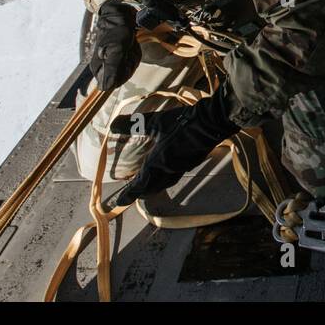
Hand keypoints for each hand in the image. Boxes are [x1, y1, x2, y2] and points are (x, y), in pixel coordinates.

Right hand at [89, 0, 141, 91]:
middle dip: (130, 61)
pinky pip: (131, 59)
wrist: (119, 14)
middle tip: (127, 47)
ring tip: (128, 43)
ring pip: (129, 66)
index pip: (114, 83)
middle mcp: (104, 66)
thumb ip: (113, 67)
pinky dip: (134, 51)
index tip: (124, 58)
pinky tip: (131, 43)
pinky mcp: (119, 54)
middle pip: (124, 75)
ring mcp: (112, 60)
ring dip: (133, 54)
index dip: (124, 71)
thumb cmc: (116, 30)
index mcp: (98, 68)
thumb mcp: (116, 48)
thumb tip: (106, 88)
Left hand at [112, 94, 238, 205]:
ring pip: (164, 184)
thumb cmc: (182, 123)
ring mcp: (182, 168)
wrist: (212, 123)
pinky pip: (173, 176)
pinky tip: (165, 169)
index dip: (127, 195)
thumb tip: (112, 126)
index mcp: (157, 164)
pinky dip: (164, 178)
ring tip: (145, 183)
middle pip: (151, 188)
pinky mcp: (191, 162)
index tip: (117, 203)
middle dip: (139, 192)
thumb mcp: (155, 122)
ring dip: (152, 187)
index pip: (139, 185)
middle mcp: (169, 171)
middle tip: (130, 192)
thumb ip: (133, 125)